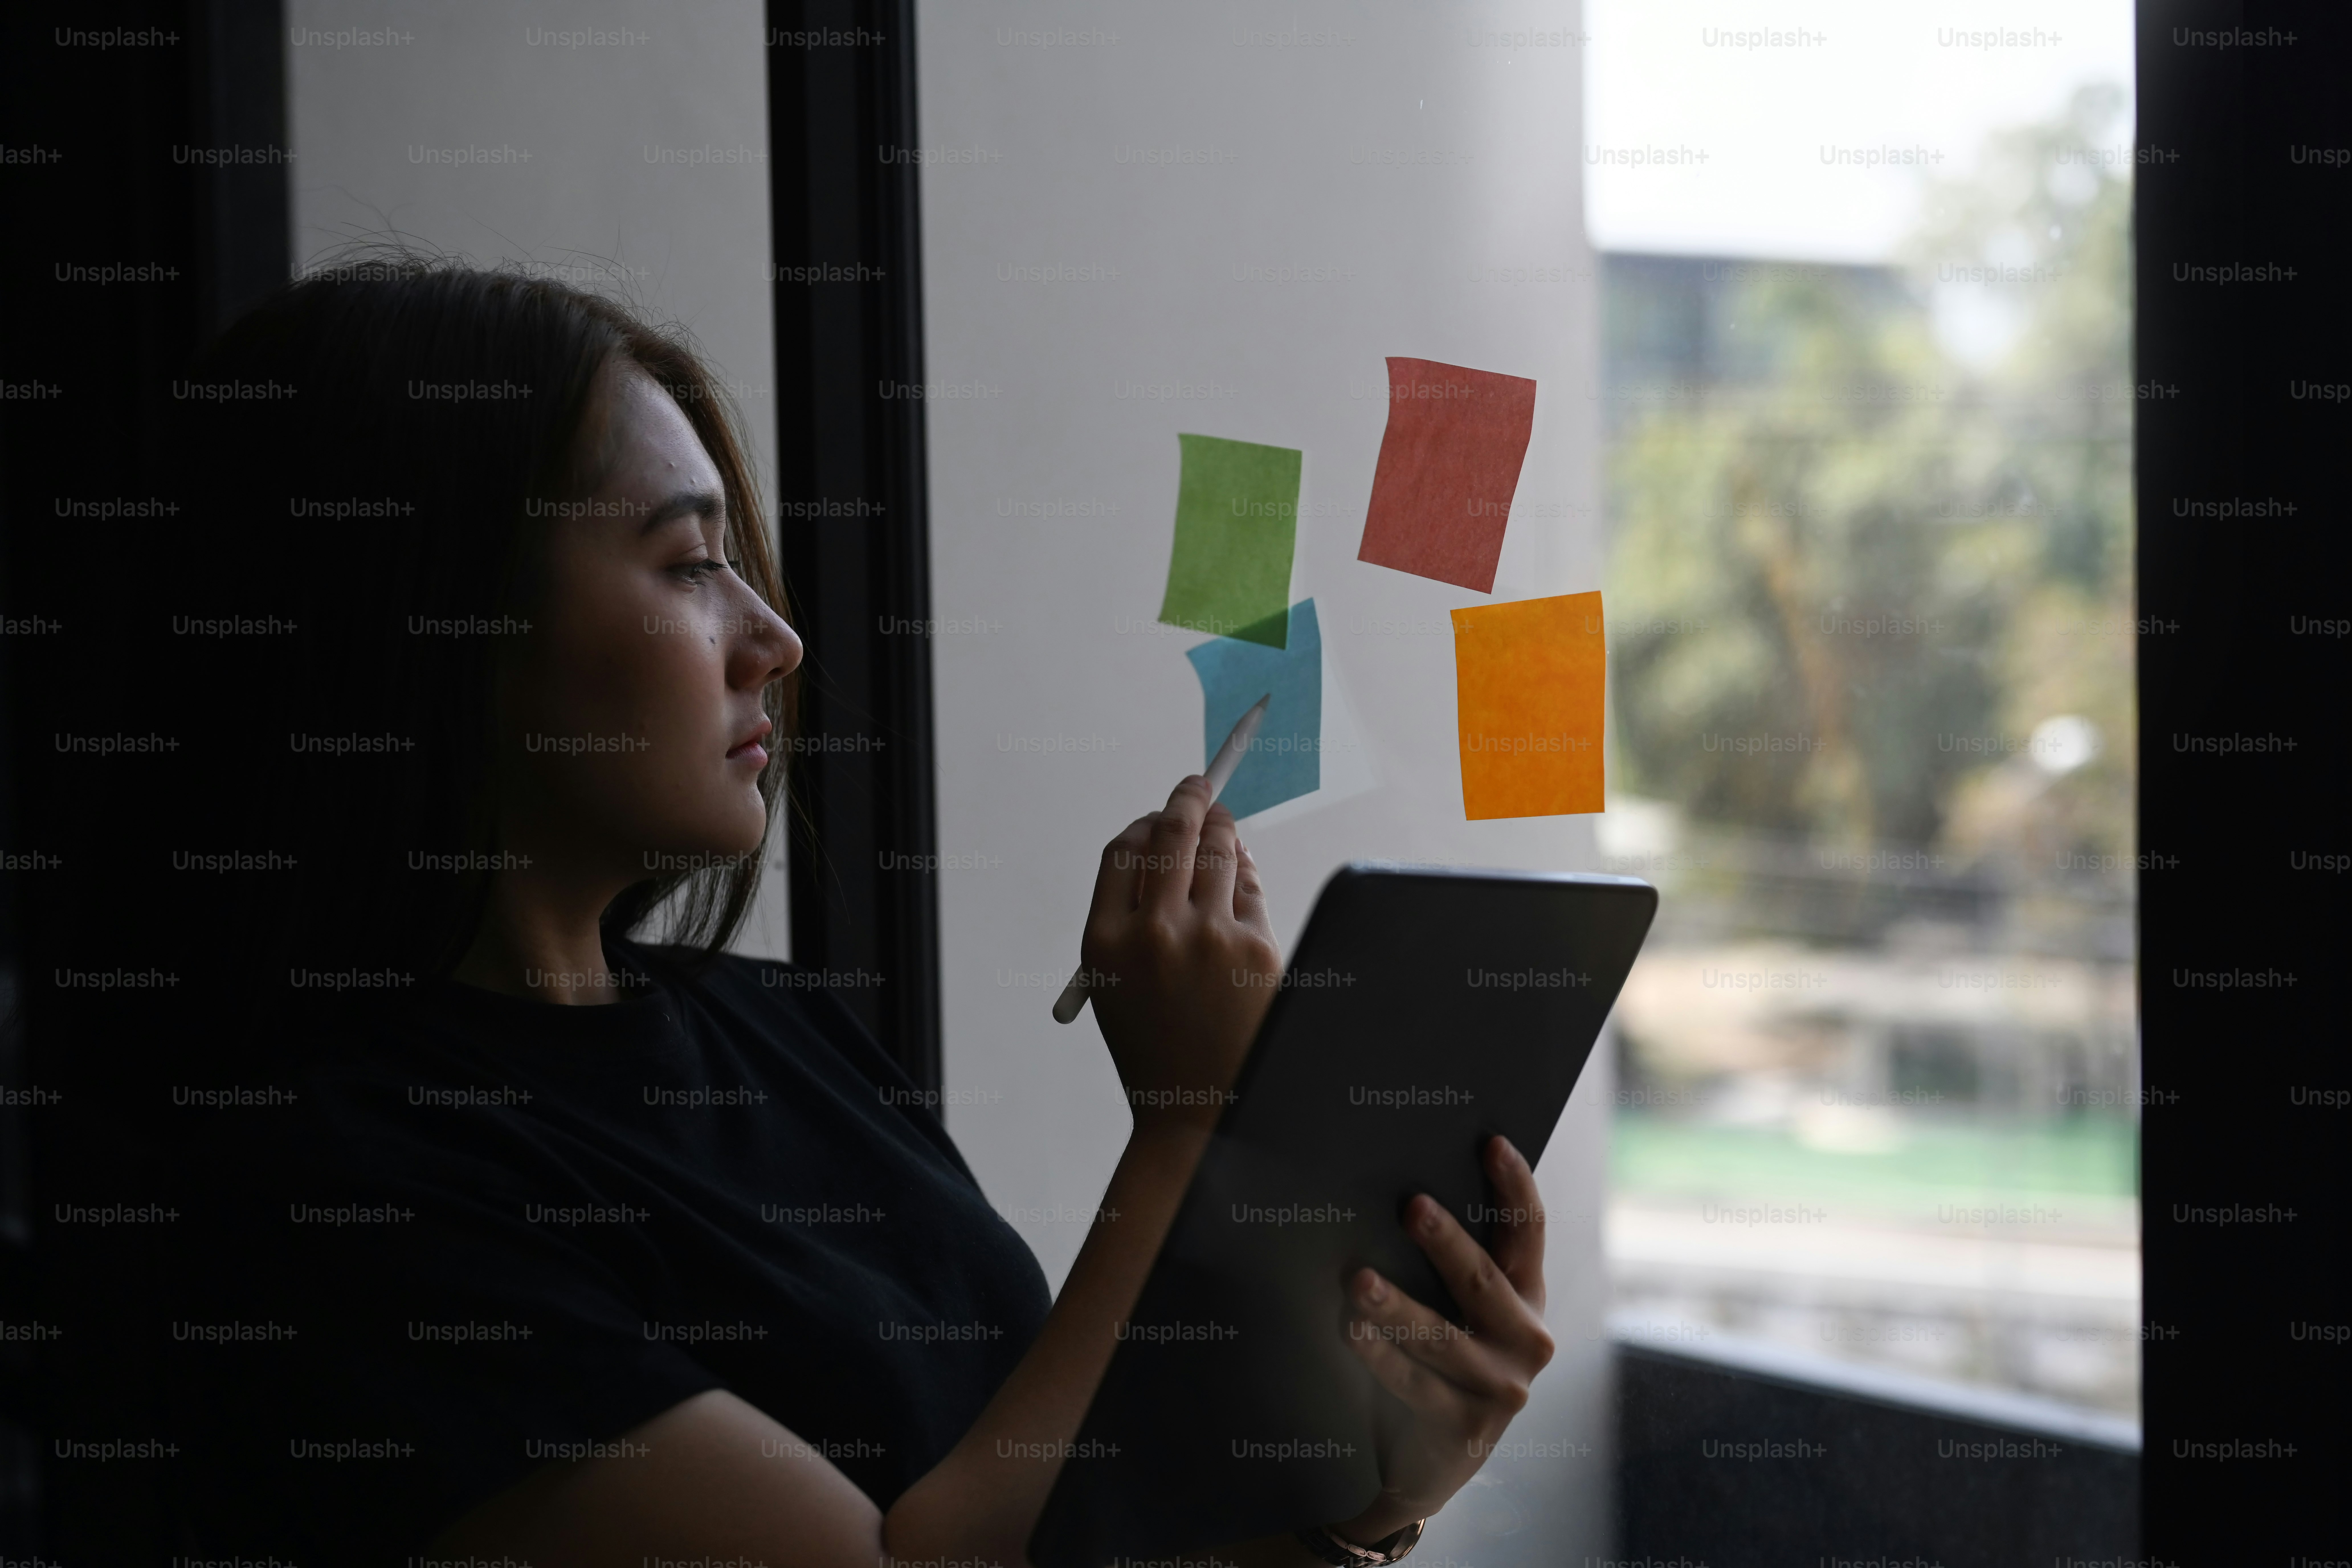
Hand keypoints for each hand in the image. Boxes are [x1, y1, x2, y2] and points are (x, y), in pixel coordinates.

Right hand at [1079, 775, 1280, 1135]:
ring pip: (1219, 849)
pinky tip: (1240, 869)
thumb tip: (1167, 843)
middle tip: (1198, 785)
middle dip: (1188, 798)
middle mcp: (1153, 932)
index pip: (1123, 850)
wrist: (1195, 1112)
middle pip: (1172, 834)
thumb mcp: (1115, 979)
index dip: (1144, 823)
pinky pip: (1250, 886)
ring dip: (1222, 826)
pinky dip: (1245, 869)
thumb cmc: (1154, 1043)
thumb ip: (1129, 913)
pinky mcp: (1255, 949)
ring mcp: (1208, 939)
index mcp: (1104, 941)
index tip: (1161, 812)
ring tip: (1222, 821)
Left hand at [1329, 1135, 1556, 1544]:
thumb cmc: (1442, 1364)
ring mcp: (1500, 1387)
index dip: (1515, 1187)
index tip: (1492, 1143)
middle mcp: (1526, 1340)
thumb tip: (1406, 1192)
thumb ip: (1453, 1265)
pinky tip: (1351, 1330)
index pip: (1528, 1234)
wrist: (1435, 1461)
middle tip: (1411, 1207)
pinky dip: (1379, 1355)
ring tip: (1358, 1280)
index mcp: (1526, 1300)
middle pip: (1483, 1280)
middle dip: (1447, 1243)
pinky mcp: (1466, 1426)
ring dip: (1396, 1306)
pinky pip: (1413, 1382)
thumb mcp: (1463, 1314)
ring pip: (1440, 1336)